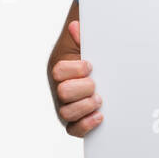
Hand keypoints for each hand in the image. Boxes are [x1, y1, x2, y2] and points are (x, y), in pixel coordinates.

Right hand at [51, 19, 103, 136]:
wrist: (96, 74)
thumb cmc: (88, 58)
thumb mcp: (83, 45)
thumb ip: (80, 37)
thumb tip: (76, 27)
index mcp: (59, 69)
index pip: (59, 71)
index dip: (76, 69)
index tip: (90, 65)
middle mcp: (59, 89)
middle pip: (63, 92)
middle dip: (83, 88)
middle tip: (95, 85)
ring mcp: (66, 106)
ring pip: (67, 113)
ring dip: (86, 106)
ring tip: (99, 100)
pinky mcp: (74, 121)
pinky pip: (74, 130)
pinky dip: (86, 125)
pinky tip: (99, 117)